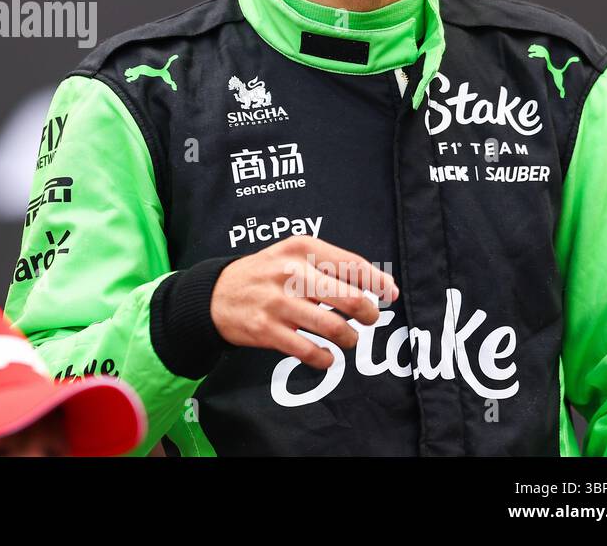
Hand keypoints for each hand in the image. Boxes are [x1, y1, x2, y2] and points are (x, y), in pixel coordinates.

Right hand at [209, 236, 398, 368]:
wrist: (216, 294)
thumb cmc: (265, 274)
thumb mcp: (293, 255)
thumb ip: (332, 265)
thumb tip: (381, 285)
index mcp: (301, 249)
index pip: (352, 265)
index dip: (378, 282)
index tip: (390, 294)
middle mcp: (290, 272)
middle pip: (348, 298)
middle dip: (367, 313)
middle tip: (369, 319)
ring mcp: (277, 302)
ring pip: (333, 328)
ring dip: (349, 338)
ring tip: (348, 339)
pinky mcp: (266, 330)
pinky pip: (309, 351)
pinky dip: (325, 358)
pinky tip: (327, 356)